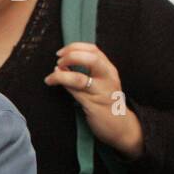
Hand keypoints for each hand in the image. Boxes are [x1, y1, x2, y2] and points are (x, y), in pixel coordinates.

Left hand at [46, 42, 144, 158]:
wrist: (122, 127)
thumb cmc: (108, 104)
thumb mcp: (102, 83)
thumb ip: (87, 72)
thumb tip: (61, 64)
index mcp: (109, 69)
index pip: (93, 49)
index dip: (74, 47)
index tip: (62, 52)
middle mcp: (108, 78)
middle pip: (91, 58)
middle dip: (70, 56)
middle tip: (58, 61)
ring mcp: (101, 92)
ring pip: (79, 77)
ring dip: (60, 74)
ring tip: (51, 76)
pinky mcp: (93, 105)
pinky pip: (75, 92)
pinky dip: (62, 84)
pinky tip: (53, 82)